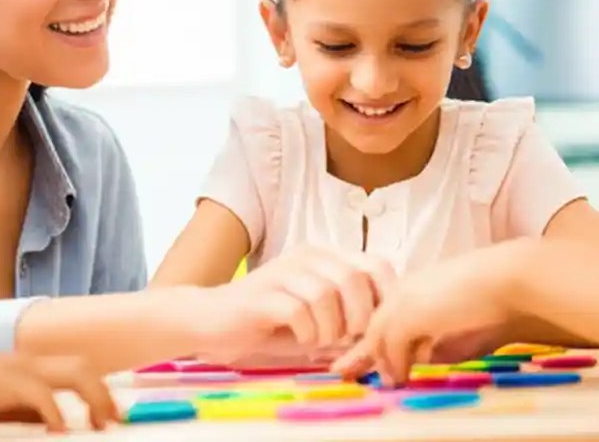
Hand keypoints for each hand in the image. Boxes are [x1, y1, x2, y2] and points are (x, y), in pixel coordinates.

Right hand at [0, 353, 117, 432]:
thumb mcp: (1, 403)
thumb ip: (27, 410)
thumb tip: (52, 424)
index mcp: (33, 367)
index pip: (78, 370)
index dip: (100, 391)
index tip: (110, 417)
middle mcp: (33, 363)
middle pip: (84, 367)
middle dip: (105, 394)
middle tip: (114, 421)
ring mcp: (22, 369)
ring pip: (74, 372)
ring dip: (93, 398)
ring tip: (99, 424)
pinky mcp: (7, 382)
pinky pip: (41, 393)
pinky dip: (56, 411)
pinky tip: (61, 429)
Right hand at [193, 246, 396, 362]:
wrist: (211, 322)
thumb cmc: (269, 324)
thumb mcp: (318, 319)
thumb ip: (350, 319)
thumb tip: (386, 336)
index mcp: (326, 258)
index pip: (376, 264)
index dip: (386, 296)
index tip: (379, 327)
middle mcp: (307, 257)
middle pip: (354, 277)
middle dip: (360, 316)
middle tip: (348, 339)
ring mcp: (283, 272)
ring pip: (327, 293)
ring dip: (330, 328)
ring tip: (319, 340)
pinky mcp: (262, 295)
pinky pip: (299, 311)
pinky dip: (307, 333)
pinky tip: (301, 340)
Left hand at [333, 243, 525, 382]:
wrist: (511, 278)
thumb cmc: (497, 300)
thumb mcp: (462, 323)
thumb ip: (438, 341)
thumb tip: (424, 358)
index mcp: (417, 286)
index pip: (383, 315)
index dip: (373, 339)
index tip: (361, 357)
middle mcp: (406, 289)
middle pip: (373, 325)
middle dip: (361, 351)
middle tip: (344, 371)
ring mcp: (405, 300)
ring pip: (377, 336)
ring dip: (377, 361)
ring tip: (385, 381)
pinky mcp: (409, 314)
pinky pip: (389, 345)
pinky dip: (393, 364)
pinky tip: (400, 376)